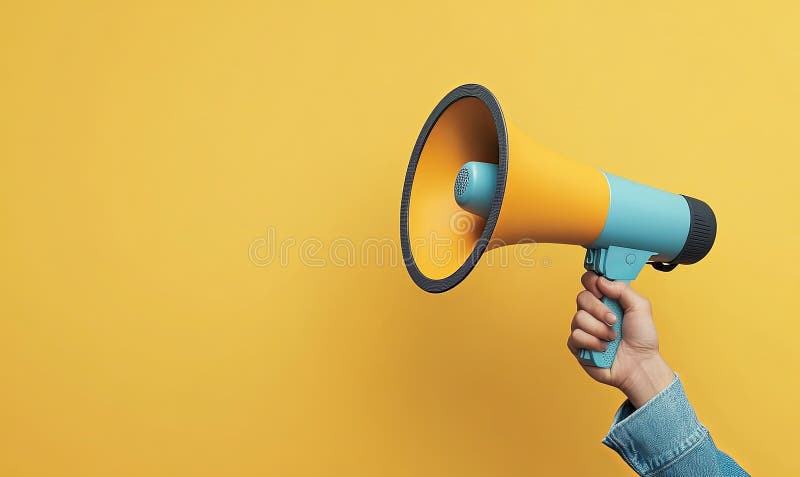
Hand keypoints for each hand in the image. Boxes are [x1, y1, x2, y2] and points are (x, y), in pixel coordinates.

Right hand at [566, 272, 674, 407]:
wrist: (640, 365)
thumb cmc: (642, 338)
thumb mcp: (640, 307)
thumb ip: (622, 289)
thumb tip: (602, 281)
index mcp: (606, 300)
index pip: (589, 281)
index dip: (592, 282)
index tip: (602, 291)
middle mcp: (593, 312)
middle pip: (581, 297)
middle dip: (599, 310)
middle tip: (614, 320)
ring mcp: (584, 328)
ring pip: (578, 318)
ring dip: (599, 329)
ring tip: (612, 338)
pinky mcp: (578, 345)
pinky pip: (575, 337)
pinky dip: (592, 343)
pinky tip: (603, 348)